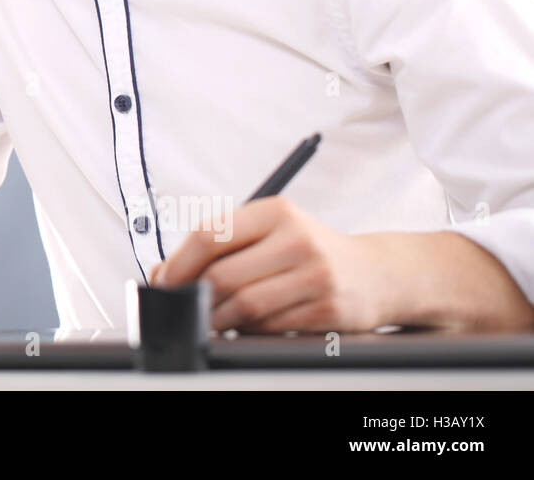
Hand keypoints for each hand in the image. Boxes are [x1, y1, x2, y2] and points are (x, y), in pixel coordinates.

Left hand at [147, 196, 393, 333]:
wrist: (378, 273)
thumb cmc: (309, 251)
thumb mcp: (271, 232)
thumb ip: (221, 246)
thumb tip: (163, 273)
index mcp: (276, 211)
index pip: (209, 235)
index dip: (178, 264)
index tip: (163, 282)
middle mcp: (297, 239)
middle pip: (222, 275)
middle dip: (194, 297)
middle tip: (184, 307)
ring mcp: (316, 275)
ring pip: (243, 307)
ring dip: (217, 320)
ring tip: (210, 319)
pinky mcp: (328, 310)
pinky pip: (269, 327)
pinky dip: (248, 331)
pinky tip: (245, 326)